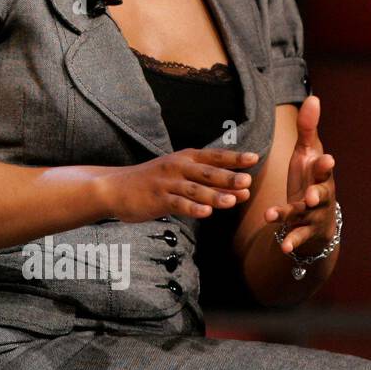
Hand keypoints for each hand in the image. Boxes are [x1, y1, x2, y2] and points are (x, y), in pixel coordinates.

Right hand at [98, 147, 258, 222]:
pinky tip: (206, 213)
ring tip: (233, 201)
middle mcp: (177, 167)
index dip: (234, 158)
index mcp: (185, 158)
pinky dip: (192, 208)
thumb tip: (243, 191)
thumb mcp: (180, 175)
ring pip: (194, 189)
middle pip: (206, 172)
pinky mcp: (157, 199)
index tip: (255, 158)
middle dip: (228, 176)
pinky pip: (177, 204)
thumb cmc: (154, 181)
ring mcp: (166, 183)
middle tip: (247, 181)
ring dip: (213, 195)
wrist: (115, 187)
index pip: (214, 156)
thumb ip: (210, 183)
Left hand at [263, 95, 337, 254]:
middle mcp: (321, 195)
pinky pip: (297, 237)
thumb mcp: (307, 154)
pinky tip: (282, 245)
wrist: (316, 217)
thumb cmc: (310, 179)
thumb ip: (308, 129)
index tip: (325, 158)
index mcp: (320, 175)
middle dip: (317, 193)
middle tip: (310, 194)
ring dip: (290, 215)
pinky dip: (290, 240)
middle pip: (322, 194)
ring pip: (304, 216)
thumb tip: (313, 97)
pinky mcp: (305, 232)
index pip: (324, 169)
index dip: (324, 165)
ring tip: (274, 216)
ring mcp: (314, 215)